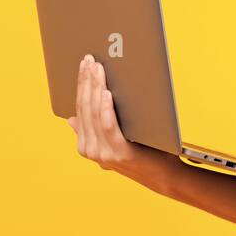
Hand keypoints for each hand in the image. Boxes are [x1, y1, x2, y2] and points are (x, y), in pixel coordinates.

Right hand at [67, 54, 149, 171]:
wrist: (163, 175)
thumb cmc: (142, 152)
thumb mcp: (113, 140)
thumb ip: (92, 130)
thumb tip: (71, 118)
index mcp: (86, 145)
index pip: (80, 108)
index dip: (81, 85)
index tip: (84, 64)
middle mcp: (91, 150)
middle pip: (86, 108)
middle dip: (86, 81)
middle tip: (89, 60)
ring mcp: (104, 153)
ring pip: (95, 114)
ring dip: (95, 88)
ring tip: (98, 70)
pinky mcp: (120, 153)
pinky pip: (109, 126)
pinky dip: (106, 108)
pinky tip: (107, 93)